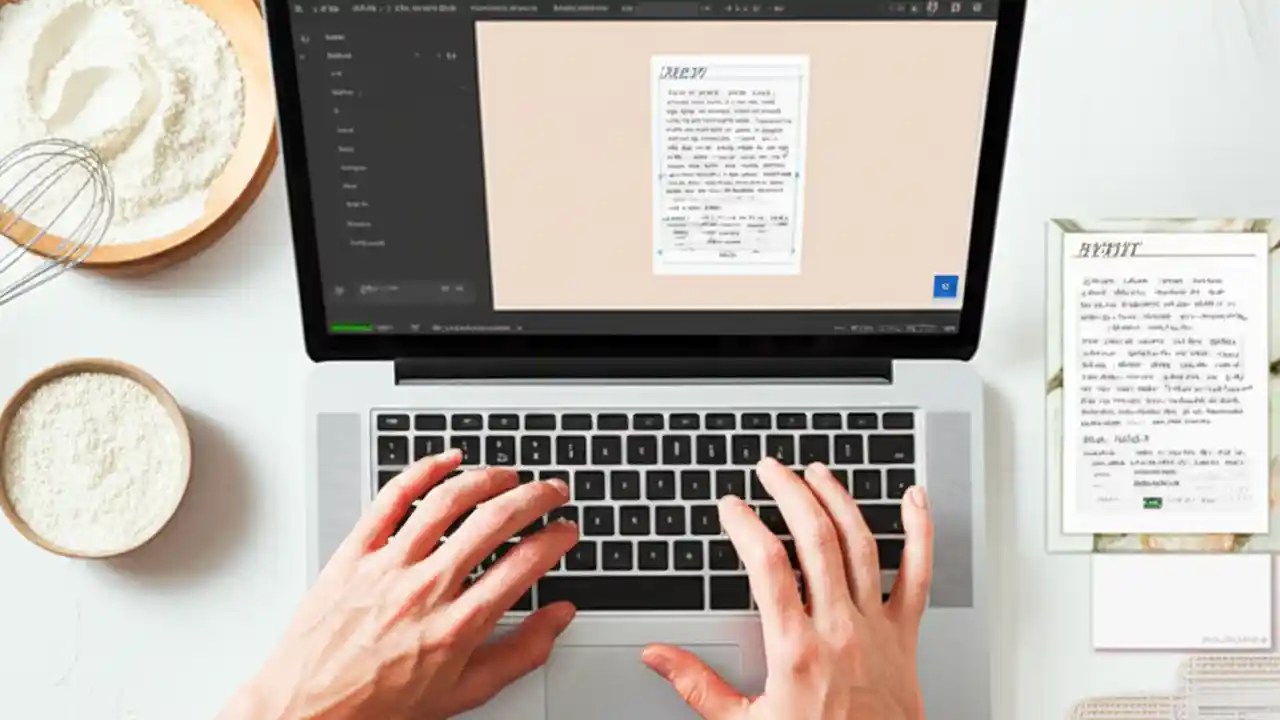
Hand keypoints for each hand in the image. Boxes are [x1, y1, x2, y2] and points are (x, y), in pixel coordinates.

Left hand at [220, 450, 578, 719]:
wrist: (306, 710)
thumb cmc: (378, 706)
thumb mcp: (463, 693)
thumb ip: (521, 654)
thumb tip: (558, 618)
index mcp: (456, 627)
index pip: (523, 565)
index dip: (556, 539)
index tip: (566, 531)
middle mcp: (424, 590)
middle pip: (493, 521)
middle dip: (535, 497)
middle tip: (552, 491)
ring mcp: (387, 566)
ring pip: (446, 501)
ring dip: (487, 478)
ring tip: (508, 475)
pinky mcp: (354, 552)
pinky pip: (391, 498)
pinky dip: (423, 470)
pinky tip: (446, 461)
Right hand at [642, 458, 932, 719]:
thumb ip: (698, 686)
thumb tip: (657, 656)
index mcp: (796, 651)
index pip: (768, 566)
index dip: (747, 526)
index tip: (732, 507)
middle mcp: (839, 630)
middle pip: (816, 539)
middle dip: (790, 492)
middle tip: (770, 470)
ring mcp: (875, 628)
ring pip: (861, 545)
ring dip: (838, 500)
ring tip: (817, 473)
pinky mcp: (905, 636)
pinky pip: (918, 575)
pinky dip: (921, 532)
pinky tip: (914, 500)